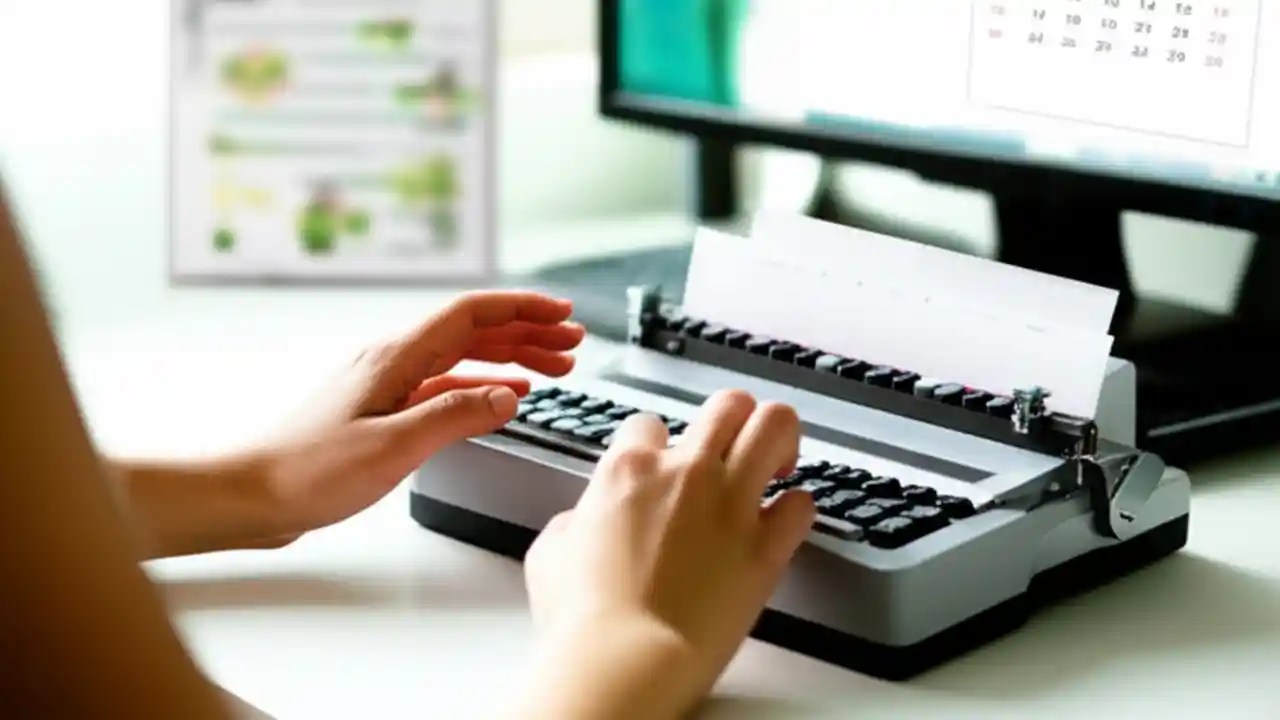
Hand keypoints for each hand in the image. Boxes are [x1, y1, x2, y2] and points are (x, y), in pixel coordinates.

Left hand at [248, 290, 584, 541]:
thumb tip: (507, 395)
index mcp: (396, 357)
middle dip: (528, 332)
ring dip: (510, 357)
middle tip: (573, 343)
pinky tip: (502, 396)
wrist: (250, 493)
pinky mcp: (381, 410)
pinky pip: (445, 384)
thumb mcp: (392, 446)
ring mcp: (387, 384)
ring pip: (462, 357)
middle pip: (473, 331)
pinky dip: (482, 386)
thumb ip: (454, 417)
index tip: (563, 314)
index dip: (522, 308)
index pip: (472, 314)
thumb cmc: (307, 471)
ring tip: (554, 366)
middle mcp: (392, 361)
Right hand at [518, 390, 815, 718]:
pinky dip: (796, 508)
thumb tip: (589, 520)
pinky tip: (783, 522)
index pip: (650, 423)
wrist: (623, 660)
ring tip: (775, 463)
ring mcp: (731, 504)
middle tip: (734, 449)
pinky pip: (802, 504)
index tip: (663, 467)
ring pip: (775, 425)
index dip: (657, 445)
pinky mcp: (767, 546)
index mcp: (629, 470)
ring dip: (778, 439)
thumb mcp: (551, 553)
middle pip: (728, 404)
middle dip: (734, 420)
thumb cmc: (582, 618)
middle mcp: (686, 473)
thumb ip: (578, 520)